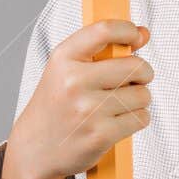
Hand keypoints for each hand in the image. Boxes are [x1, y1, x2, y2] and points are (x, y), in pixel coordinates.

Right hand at [0, 21, 152, 178]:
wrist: (34, 148)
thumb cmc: (56, 105)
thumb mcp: (66, 69)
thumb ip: (102, 48)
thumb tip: (144, 33)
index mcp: (64, 59)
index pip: (104, 30)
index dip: (128, 30)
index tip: (136, 36)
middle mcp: (74, 82)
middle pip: (136, 66)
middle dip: (143, 73)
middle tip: (135, 79)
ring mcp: (88, 110)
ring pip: (143, 95)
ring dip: (140, 100)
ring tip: (120, 104)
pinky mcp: (100, 135)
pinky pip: (140, 118)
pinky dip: (136, 119)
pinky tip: (119, 120)